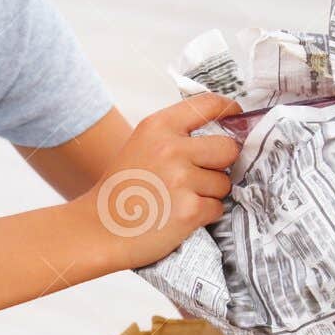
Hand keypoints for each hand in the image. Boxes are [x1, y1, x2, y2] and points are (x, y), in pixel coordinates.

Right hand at [82, 93, 242, 271]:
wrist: (96, 229)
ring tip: (179, 200)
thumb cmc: (119, 190)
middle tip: (200, 176)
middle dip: (222, 164)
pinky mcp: (189, 210)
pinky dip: (204, 215)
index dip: (231, 110)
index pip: (209, 104)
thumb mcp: (140, 145)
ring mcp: (181, 179)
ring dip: (210, 193)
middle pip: (228, 148)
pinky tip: (179, 217)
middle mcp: (171, 148)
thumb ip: (175, 136)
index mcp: (158, 126)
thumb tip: (222, 135)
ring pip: (224, 182)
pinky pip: (217, 207)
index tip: (237, 118)